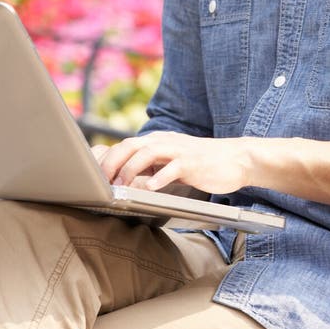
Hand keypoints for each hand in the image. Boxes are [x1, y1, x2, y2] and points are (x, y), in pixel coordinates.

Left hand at [91, 132, 253, 194]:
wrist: (235, 158)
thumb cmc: (201, 164)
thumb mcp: (171, 163)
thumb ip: (151, 167)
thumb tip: (125, 179)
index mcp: (158, 141)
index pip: (125, 145)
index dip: (108, 160)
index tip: (94, 178)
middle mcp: (165, 142)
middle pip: (131, 145)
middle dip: (112, 162)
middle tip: (101, 182)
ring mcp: (179, 151)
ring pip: (148, 152)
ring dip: (131, 169)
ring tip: (121, 185)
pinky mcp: (193, 163)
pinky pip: (173, 167)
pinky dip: (161, 177)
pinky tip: (152, 187)